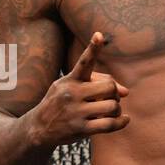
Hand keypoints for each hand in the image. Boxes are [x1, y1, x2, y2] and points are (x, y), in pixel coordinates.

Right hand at [31, 32, 129, 146]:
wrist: (38, 129)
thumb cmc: (59, 104)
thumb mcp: (70, 88)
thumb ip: (97, 84)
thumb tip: (126, 92)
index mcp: (70, 80)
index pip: (83, 62)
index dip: (93, 48)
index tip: (99, 35)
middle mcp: (72, 94)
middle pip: (109, 87)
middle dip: (114, 93)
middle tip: (110, 98)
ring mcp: (76, 112)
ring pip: (112, 106)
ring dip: (117, 109)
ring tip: (111, 111)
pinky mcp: (80, 129)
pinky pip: (109, 124)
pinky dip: (121, 122)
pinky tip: (123, 120)